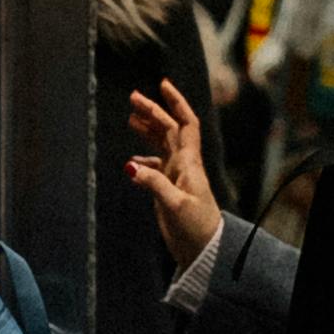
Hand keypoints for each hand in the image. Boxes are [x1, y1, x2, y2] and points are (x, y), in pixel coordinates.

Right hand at [129, 79, 221, 268]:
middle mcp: (184, 165)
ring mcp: (176, 176)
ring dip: (148, 131)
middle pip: (169, 130)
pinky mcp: (169, 189)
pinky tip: (131, 163)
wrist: (203, 249)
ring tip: (130, 119)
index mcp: (189, 163)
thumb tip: (130, 166)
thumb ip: (154, 184)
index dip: (176, 103)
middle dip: (153, 111)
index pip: (185, 124)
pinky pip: (155, 168)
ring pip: (161, 145)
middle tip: (133, 97)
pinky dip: (142, 161)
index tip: (163, 85)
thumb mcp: (174, 205)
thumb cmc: (195, 227)